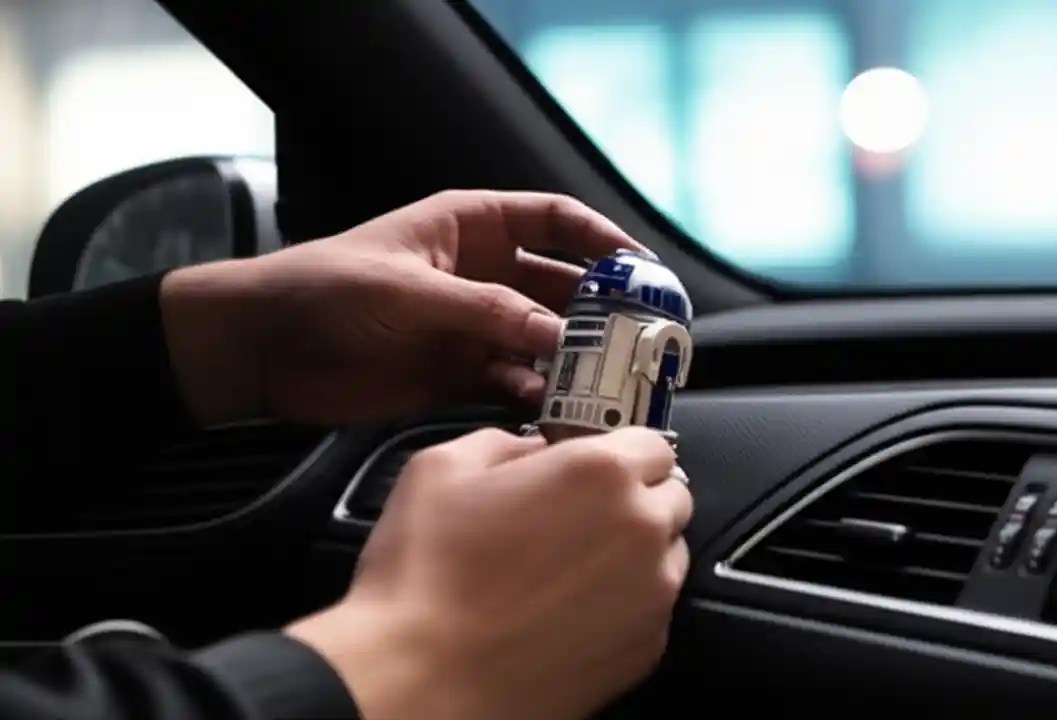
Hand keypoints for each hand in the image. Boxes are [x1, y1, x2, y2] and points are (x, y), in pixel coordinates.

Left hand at [161, 190, 649, 425]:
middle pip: (561, 286)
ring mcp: (471, 325)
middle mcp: (480, 274)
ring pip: (542, 338)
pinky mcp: (456, 373)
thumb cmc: (323, 291)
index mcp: (471, 227)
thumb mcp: (409, 291)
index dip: (604, 239)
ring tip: (604, 381)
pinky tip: (551, 407)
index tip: (644, 268)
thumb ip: (487, 312)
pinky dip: (535, 393)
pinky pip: (513, 380)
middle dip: (599, 309)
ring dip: (572, 358)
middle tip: (638, 338)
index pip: (555, 221)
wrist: (261, 349)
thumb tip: (557, 336)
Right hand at [285, 426, 692, 719]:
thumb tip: (532, 449)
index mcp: (600, 472)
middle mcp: (640, 529)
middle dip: (634, 498)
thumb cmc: (424, 578)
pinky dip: (625, 602)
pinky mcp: (646, 648)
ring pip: (667, 553)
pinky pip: (652, 608)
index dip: (621, 450)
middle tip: (577, 516)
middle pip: (670, 496)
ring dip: (634, 550)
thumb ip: (505, 443)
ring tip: (570, 568)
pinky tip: (570, 610)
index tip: (593, 465)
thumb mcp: (441, 469)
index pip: (653, 443)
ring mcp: (651, 594)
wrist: (424, 682)